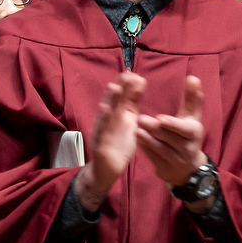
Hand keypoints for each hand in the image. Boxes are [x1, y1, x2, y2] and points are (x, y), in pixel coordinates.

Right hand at [78, 72, 145, 211]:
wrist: (107, 168)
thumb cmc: (118, 141)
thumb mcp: (128, 119)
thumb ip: (133, 102)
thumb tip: (140, 80)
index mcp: (119, 113)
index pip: (124, 96)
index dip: (128, 85)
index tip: (136, 74)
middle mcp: (110, 119)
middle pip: (114, 101)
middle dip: (120, 88)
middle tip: (126, 75)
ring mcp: (104, 130)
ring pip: (107, 114)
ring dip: (110, 101)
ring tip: (114, 87)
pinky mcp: (101, 143)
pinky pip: (103, 132)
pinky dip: (104, 122)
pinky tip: (104, 112)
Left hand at [136, 76, 206, 186]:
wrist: (189, 166)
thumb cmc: (189, 134)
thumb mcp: (193, 117)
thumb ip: (193, 98)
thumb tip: (193, 77)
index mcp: (194, 133)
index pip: (184, 129)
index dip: (173, 124)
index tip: (160, 118)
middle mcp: (187, 148)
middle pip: (169, 138)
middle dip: (155, 129)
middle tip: (140, 119)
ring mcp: (176, 160)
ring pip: (159, 149)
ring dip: (147, 138)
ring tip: (136, 128)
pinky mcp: (164, 169)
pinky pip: (153, 158)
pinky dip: (145, 149)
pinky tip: (136, 140)